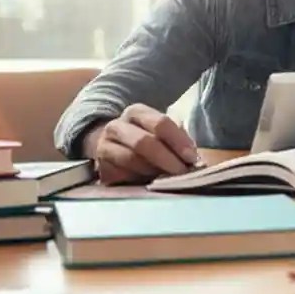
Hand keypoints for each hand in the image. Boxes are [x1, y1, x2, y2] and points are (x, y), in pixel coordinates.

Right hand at [83, 104, 199, 184]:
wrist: (112, 147)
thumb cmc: (146, 139)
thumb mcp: (162, 133)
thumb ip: (177, 141)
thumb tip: (192, 159)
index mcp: (137, 112)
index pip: (160, 123)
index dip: (178, 142)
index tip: (191, 157)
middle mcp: (117, 125)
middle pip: (144, 142)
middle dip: (166, 159)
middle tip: (181, 172)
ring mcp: (104, 146)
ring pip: (131, 159)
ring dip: (153, 171)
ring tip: (168, 178)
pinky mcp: (101, 167)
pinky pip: (122, 175)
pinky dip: (139, 179)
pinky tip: (150, 181)